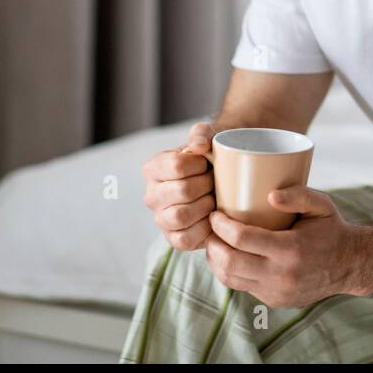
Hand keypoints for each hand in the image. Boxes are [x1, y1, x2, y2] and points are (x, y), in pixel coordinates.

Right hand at [142, 122, 215, 250]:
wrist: (220, 181)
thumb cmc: (210, 160)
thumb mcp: (206, 139)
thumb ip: (201, 133)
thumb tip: (199, 145)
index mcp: (153, 169)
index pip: (176, 166)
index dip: (199, 164)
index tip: (207, 163)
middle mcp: (151, 195)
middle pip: (183, 191)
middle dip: (207, 185)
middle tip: (215, 182)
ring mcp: (160, 219)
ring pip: (181, 216)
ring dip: (206, 206)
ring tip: (214, 199)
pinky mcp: (173, 239)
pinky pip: (185, 239)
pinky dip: (204, 229)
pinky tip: (212, 218)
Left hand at [205, 186, 362, 308]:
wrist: (350, 265)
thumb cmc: (332, 229)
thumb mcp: (322, 205)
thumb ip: (298, 195)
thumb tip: (269, 195)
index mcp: (291, 250)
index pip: (242, 239)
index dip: (221, 226)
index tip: (216, 213)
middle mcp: (281, 275)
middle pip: (229, 263)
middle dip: (212, 244)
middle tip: (211, 228)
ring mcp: (276, 292)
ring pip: (230, 279)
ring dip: (217, 260)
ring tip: (216, 242)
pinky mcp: (273, 300)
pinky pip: (241, 286)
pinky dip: (230, 271)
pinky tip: (230, 256)